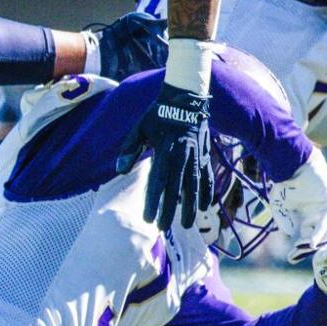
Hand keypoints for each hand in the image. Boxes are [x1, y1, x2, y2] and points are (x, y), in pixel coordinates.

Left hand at [115, 82, 212, 230]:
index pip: (158, 182)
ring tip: (187, 224)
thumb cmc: (158, 113)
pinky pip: (207, 176)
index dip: (153, 202)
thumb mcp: (140, 127)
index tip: (148, 219)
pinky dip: (207, 191)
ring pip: (194, 186)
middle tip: (164, 228)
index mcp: (164, 150)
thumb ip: (129, 148)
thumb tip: (119, 170)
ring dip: (191, 206)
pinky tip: (206, 206)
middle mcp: (182, 155)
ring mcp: (196, 156)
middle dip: (170, 210)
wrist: (185, 97)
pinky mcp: (206, 154)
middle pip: (176, 188)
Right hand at [267, 147, 326, 261]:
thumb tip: (291, 235)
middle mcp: (318, 216)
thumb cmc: (285, 184)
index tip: (291, 258)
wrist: (293, 165)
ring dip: (316, 243)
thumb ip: (285, 222)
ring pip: (326, 232)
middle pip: (318, 238)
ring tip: (304, 250)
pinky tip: (311, 242)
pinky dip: (319, 232)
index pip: (306, 238)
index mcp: (307, 218)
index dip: (299, 249)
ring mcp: (326, 210)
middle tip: (297, 255)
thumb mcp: (280, 207)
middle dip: (308, 248)